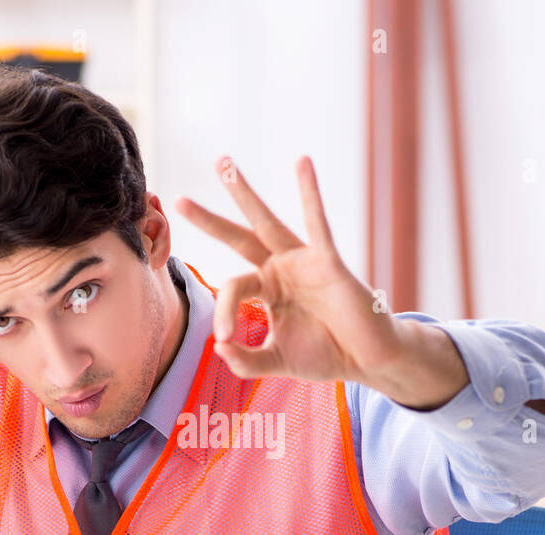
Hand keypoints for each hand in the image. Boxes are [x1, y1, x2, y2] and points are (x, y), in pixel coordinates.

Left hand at [174, 155, 410, 385]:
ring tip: (223, 163)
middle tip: (178, 200)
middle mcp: (280, 269)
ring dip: (244, 194)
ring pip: (266, 223)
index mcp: (267, 289)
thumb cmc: (326, 355)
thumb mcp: (278, 362)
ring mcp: (302, 262)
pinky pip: (317, 224)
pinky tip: (302, 163)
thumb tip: (218, 347)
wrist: (366, 360)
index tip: (225, 338)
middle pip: (238, 238)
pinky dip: (310, 193)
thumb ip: (246, 360)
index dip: (223, 312)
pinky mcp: (328, 262)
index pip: (232, 289)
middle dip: (209, 220)